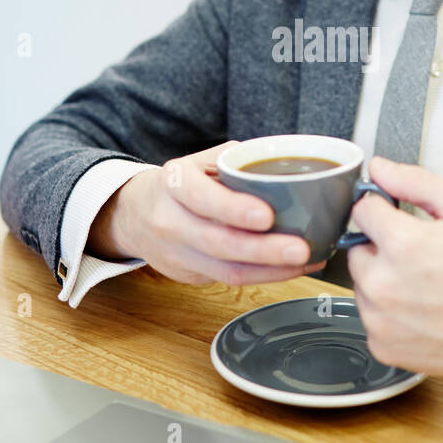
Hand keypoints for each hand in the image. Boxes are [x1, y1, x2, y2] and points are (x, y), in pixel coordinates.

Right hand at [87, 141, 325, 286]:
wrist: (136, 215)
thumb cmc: (181, 185)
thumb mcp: (200, 161)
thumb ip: (237, 161)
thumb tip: (288, 163)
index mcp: (174, 182)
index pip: (200, 198)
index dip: (233, 209)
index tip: (267, 215)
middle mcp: (169, 220)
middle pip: (217, 243)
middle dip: (264, 250)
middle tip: (301, 248)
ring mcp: (177, 253)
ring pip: (226, 271)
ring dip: (271, 270)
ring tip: (306, 261)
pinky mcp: (188, 276)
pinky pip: (230, 281)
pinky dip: (265, 276)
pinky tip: (291, 268)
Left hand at [347, 156, 442, 376]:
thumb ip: (416, 182)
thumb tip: (380, 168)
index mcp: (402, 244)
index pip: (363, 210)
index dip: (384, 210)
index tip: (399, 219)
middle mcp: (384, 284)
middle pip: (358, 248)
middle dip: (382, 247)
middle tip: (419, 256)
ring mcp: (380, 318)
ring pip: (361, 284)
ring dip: (382, 280)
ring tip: (421, 284)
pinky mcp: (381, 344)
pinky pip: (370, 316)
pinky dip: (387, 312)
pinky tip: (418, 308)